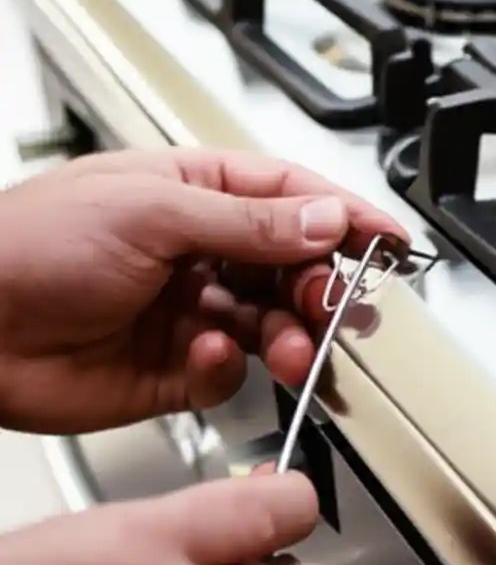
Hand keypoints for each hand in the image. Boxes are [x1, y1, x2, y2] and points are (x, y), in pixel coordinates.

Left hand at [0, 149, 407, 432]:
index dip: (346, 218)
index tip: (391, 242)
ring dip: (290, 337)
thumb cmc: (25, 247)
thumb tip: (326, 220)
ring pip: (274, 325)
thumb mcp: (150, 212)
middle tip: (335, 305)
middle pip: (294, 266)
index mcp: (195, 193)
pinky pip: (231, 371)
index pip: (292, 198)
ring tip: (290, 349)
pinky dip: (228, 367)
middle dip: (322, 287)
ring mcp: (190, 310)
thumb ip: (249, 222)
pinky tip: (206, 353)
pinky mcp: (176, 369)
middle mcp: (199, 250)